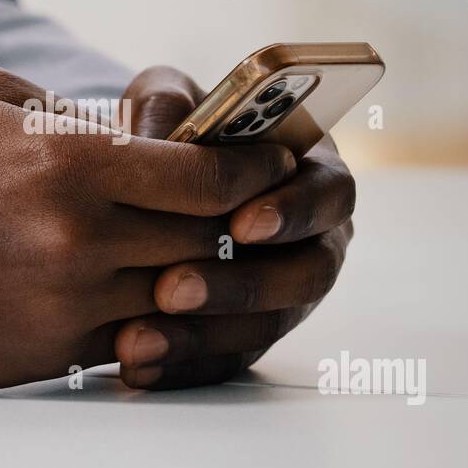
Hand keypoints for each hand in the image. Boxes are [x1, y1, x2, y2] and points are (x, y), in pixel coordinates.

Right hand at [0, 64, 296, 388]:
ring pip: (177, 294)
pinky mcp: (49, 352)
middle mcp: (81, 237)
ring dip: (199, 273)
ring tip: (201, 249)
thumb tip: (129, 128)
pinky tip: (140, 290)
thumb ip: (71, 108)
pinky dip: (148, 313)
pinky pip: (131, 334)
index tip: (270, 163)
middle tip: (251, 209)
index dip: (253, 170)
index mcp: (72, 162)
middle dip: (237, 223)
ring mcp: (67, 303)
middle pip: (209, 240)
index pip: (208, 177)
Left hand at [111, 66, 356, 389]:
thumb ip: (168, 103)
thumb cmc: (169, 131)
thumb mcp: (166, 99)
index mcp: (312, 172)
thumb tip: (155, 135)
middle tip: (174, 287)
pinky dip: (182, 367)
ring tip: (138, 336)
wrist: (137, 184)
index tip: (243, 221)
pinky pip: (226, 362)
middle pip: (305, 274)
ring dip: (203, 335)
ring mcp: (284, 295)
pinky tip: (137, 366)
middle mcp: (313, 240)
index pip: (330, 193)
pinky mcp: (246, 336)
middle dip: (240, 285)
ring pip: (265, 327)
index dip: (295, 210)